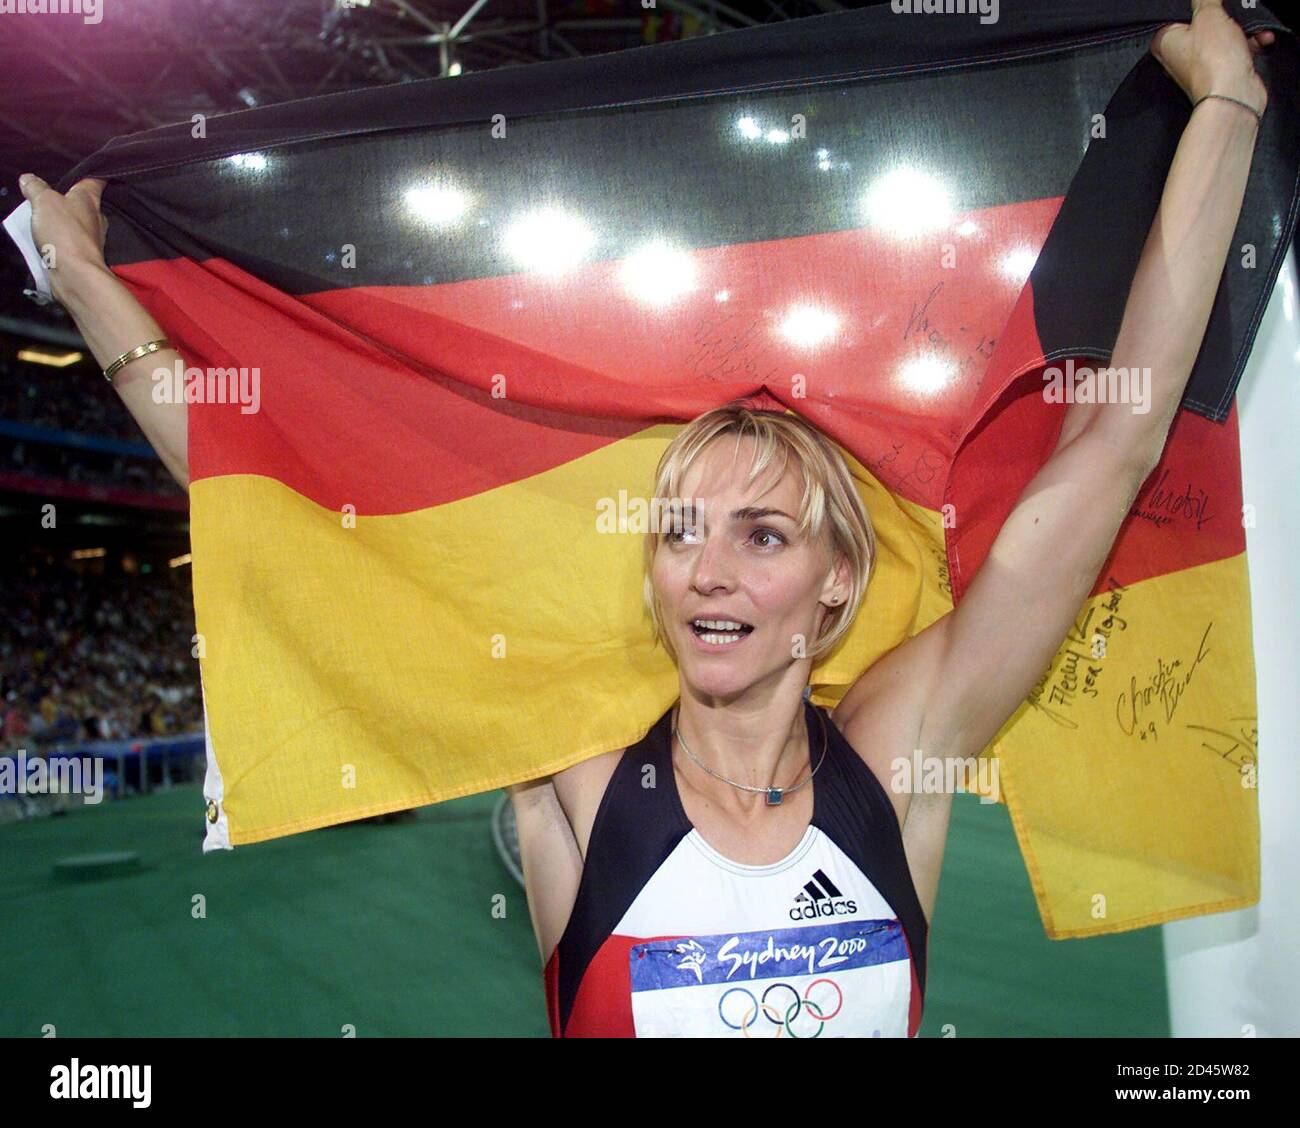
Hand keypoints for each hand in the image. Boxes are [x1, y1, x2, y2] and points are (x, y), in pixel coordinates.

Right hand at [17, 173, 110, 302]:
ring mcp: (91, 238)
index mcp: (90, 199)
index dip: (91, 173)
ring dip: (63, 219)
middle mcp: (95, 217)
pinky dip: (60, 237)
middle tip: (51, 192)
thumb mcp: (44, 201)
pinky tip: (48, 236)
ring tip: (44, 214)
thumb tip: (28, 178)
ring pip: (76, 222)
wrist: (75, 274)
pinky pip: (69, 240)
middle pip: (84, 202)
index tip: (88, 170)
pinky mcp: (83, 255)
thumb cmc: (65, 232)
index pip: (96, 180)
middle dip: (70, 197)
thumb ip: (36, 188)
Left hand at [1150, 0, 1271, 116]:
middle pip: (1206, 23)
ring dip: (1244, 31)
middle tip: (1236, 16)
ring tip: (1252, 32)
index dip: (1202, 6)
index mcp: (1164, 42)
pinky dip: (1248, 45)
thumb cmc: (1213, 59)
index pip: (1179, 14)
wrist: (1232, 96)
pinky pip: (1235, 50)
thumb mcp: (1208, 15)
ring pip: (1224, 36)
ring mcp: (1199, 65)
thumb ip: (1204, 0)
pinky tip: (1260, 42)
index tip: (1215, 4)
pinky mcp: (1219, 72)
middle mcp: (1177, 56)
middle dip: (1229, 18)